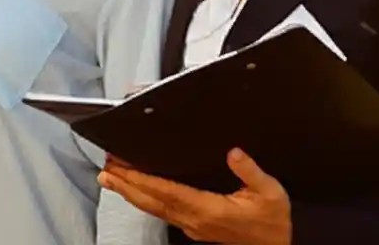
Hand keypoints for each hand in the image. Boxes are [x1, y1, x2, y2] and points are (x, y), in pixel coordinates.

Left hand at [99, 148, 291, 244]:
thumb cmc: (273, 221)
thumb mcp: (271, 193)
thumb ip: (251, 172)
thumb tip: (234, 153)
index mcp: (209, 210)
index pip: (168, 192)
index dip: (142, 180)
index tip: (122, 169)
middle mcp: (195, 220)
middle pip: (153, 202)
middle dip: (126, 186)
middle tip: (105, 171)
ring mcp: (192, 226)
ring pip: (154, 209)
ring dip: (131, 193)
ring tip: (110, 179)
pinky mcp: (194, 227)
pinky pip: (162, 212)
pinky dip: (145, 200)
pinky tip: (136, 193)